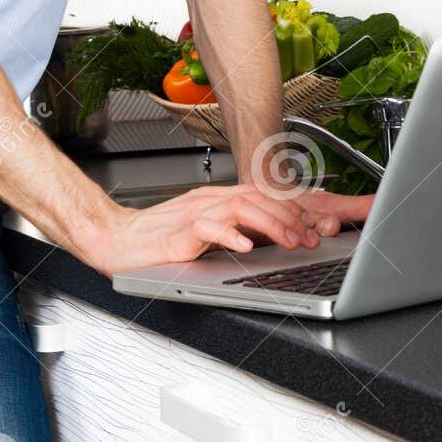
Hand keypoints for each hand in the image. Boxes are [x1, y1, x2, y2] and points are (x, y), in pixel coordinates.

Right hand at [85, 185, 375, 277]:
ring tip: (292, 241)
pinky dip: (229, 235)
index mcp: (221, 199)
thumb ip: (238, 231)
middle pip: (260, 196)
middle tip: (316, 237)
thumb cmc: (159, 242)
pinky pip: (207, 227)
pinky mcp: (178, 231)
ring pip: (241, 207)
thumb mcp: (207, 235)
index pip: (267, 194)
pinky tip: (245, 247)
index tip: (326, 222)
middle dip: (294, 216)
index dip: (299, 206)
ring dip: (272, 225)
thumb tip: (274, 241)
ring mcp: (195, 212)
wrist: (114, 241)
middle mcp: (211, 199)